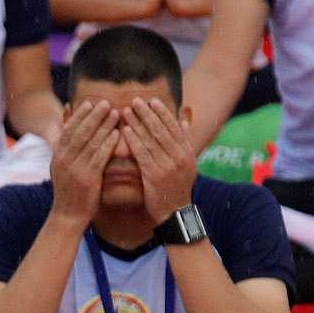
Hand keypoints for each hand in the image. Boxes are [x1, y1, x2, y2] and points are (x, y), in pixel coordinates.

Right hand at [47, 98, 114, 225]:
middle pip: (80, 132)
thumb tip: (67, 127)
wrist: (67, 214)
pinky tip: (117, 134)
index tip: (90, 103)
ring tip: (116, 113)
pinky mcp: (88, 179)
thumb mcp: (60, 166)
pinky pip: (99, 157)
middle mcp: (64, 160)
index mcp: (57, 155)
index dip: (79, 115)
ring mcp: (75, 169)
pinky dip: (108, 144)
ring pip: (91, 142)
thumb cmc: (68, 189)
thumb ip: (64, 146)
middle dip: (94, 116)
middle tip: (106, 102)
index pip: (68, 129)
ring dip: (104, 126)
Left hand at [122, 97, 193, 225]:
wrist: (175, 212)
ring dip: (138, 123)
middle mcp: (180, 157)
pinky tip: (125, 131)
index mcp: (188, 152)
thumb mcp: (186, 162)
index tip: (152, 100)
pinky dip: (134, 141)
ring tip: (126, 111)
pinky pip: (143, 154)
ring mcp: (168, 166)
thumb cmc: (176, 185)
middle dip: (148, 114)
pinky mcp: (155, 175)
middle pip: (162, 130)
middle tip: (135, 100)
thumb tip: (184, 117)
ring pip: (151, 140)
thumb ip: (184, 140)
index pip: (175, 127)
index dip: (163, 113)